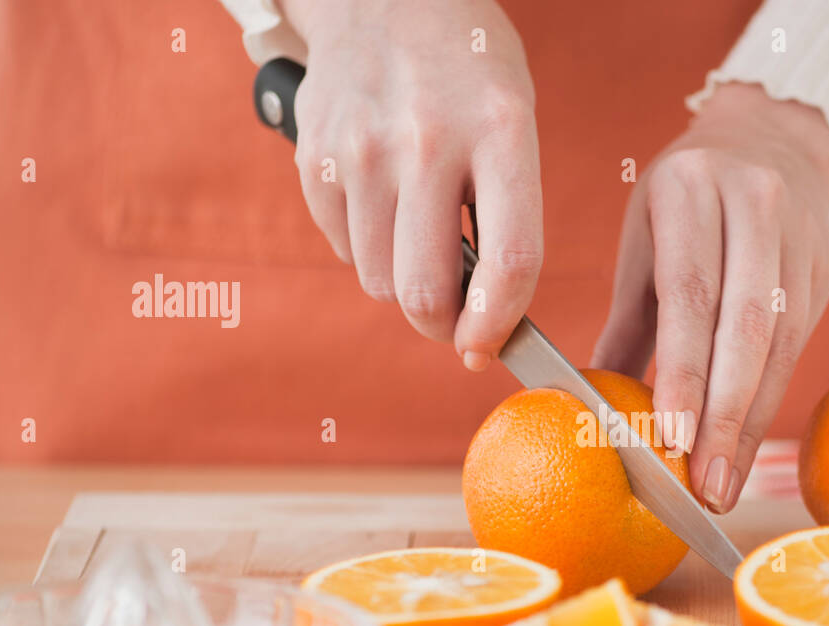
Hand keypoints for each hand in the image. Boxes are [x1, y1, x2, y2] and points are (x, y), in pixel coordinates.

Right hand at [282, 0, 541, 368]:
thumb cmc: (467, 75)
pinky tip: (385, 202)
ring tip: (420, 234)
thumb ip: (508, 218)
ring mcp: (362, 149)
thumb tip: (483, 323)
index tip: (487, 349)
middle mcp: (428, 141)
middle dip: (442, 326)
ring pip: (379, 282)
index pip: (511, 262)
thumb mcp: (513, 125)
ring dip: (403, 282)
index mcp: (500, 130)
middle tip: (454, 318)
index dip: (498, 326)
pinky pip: (344, 249)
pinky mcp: (316, 157)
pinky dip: (368, 248)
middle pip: (424, 293)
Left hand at [592, 83, 828, 511]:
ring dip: (750, 423)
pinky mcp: (825, 266)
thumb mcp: (645, 240)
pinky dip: (768, 400)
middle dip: (723, 416)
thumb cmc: (686, 202)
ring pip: (781, 344)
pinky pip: (799, 345)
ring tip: (724, 484)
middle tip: (703, 487)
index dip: (684, 372)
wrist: (770, 141)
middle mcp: (754, 204)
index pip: (690, 293)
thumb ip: (627, 323)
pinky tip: (744, 444)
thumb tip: (592, 407)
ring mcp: (800, 235)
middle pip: (745, 326)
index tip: (672, 440)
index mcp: (690, 188)